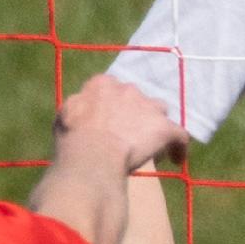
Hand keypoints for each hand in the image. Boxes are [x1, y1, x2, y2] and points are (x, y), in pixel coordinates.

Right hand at [56, 77, 174, 173]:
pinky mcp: (163, 127)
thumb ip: (78, 107)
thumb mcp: (65, 115)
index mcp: (102, 84)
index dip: (113, 106)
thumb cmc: (73, 139)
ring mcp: (148, 107)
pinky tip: (176, 159)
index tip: (109, 121)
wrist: (92, 155)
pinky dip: (178, 147)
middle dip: (135, 113)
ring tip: (152, 144)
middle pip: (137, 98)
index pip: (112, 89)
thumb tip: (82, 108)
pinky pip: (179, 135)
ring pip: (160, 112)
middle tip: (128, 135)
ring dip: (155, 125)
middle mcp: (128, 89)